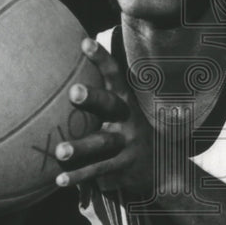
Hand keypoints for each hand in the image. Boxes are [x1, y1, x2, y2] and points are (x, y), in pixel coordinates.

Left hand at [54, 38, 154, 195]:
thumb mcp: (123, 114)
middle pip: (110, 106)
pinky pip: (100, 171)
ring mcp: (128, 144)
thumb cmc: (130, 134)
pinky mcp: (125, 167)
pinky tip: (60, 181)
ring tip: (60, 152)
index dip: (101, 59)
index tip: (85, 43)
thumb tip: (66, 77)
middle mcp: (128, 120)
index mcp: (125, 102)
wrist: (165, 170)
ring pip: (103, 143)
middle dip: (93, 98)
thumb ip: (101, 100)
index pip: (114, 76)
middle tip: (74, 92)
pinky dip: (80, 177)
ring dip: (81, 148)